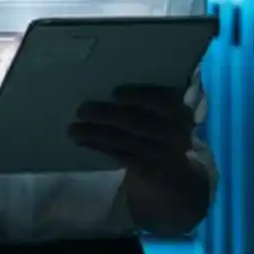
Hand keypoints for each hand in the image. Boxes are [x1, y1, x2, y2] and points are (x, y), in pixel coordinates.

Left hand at [68, 85, 194, 180]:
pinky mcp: (150, 171)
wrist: (172, 170)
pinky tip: (81, 140)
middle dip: (108, 115)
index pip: (163, 101)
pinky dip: (99, 146)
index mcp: (180, 111)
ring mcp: (164, 155)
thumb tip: (100, 82)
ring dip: (96, 134)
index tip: (115, 93)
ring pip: (125, 141)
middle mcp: (176, 133)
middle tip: (81, 109)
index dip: (139, 96)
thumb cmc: (157, 125)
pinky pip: (120, 156)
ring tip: (72, 128)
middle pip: (139, 123)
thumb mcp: (159, 112)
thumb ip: (141, 99)